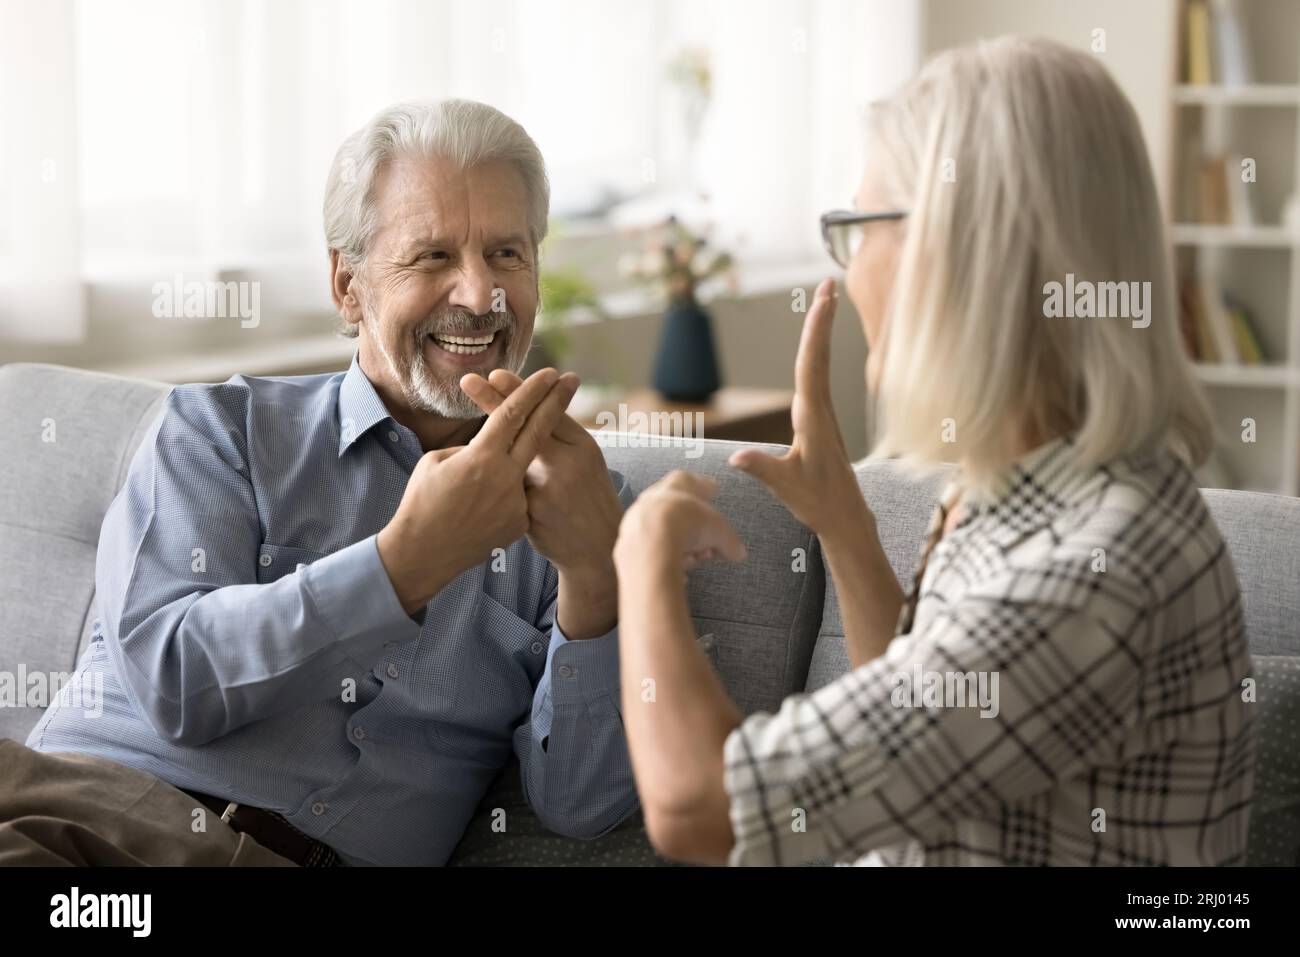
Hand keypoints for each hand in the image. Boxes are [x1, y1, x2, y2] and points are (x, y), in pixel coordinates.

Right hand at [376, 368, 577, 614]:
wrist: (424, 554)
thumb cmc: (422, 502)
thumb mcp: (437, 462)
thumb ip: (471, 447)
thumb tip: (491, 439)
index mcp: (481, 457)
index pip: (512, 413)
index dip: (530, 390)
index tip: (548, 373)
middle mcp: (504, 477)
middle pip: (539, 430)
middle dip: (556, 402)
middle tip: (570, 381)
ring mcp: (516, 501)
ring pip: (527, 467)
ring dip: (519, 461)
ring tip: (492, 473)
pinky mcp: (519, 522)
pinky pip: (518, 496)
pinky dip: (504, 494)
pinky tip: (481, 509)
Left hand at [460, 369, 622, 580]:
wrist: (599, 550)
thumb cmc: (588, 497)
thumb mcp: (586, 460)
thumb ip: (560, 435)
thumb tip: (537, 399)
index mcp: (582, 446)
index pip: (547, 411)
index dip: (520, 392)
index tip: (495, 374)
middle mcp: (566, 463)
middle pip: (523, 426)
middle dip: (494, 402)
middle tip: (468, 381)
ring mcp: (547, 489)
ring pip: (510, 462)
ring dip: (494, 458)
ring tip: (499, 461)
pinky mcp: (530, 513)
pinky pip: (504, 491)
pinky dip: (497, 489)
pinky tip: (498, 502)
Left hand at [614, 471, 746, 575]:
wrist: (651, 542)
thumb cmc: (686, 524)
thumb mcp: (719, 532)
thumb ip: (729, 541)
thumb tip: (738, 553)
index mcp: (676, 484)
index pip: (691, 482)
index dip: (704, 488)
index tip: (712, 489)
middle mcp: (653, 498)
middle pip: (677, 511)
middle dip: (696, 529)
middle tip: (710, 544)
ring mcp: (638, 519)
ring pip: (664, 532)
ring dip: (682, 545)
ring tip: (696, 559)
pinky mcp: (629, 543)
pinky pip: (653, 551)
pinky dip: (667, 560)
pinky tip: (678, 571)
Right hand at [728, 278, 872, 542]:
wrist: (846, 518)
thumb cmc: (818, 503)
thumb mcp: (787, 488)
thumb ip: (762, 469)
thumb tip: (735, 457)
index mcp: (813, 421)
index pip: (811, 369)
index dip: (814, 334)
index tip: (822, 302)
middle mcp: (821, 412)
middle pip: (819, 357)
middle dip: (822, 320)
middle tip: (828, 283)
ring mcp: (823, 415)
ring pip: (820, 365)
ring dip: (821, 332)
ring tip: (825, 300)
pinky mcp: (820, 421)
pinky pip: (817, 379)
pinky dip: (816, 355)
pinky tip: (814, 346)